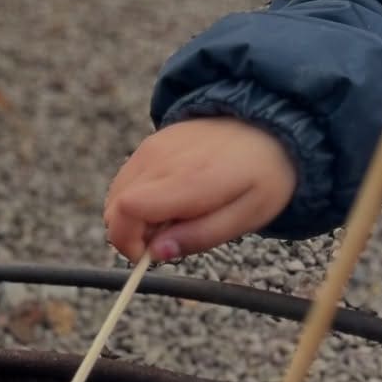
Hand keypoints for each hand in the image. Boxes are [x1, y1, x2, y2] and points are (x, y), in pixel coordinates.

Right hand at [104, 117, 297, 261]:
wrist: (267, 124)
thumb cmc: (263, 173)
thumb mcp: (247, 216)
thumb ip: (200, 236)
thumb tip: (156, 254)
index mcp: (188, 181)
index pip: (127, 210)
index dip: (127, 241)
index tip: (148, 256)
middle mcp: (161, 161)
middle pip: (115, 207)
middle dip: (131, 233)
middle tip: (168, 238)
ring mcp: (151, 148)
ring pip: (116, 195)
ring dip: (134, 216)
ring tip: (174, 217)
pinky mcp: (149, 144)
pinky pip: (126, 180)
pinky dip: (137, 198)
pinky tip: (169, 198)